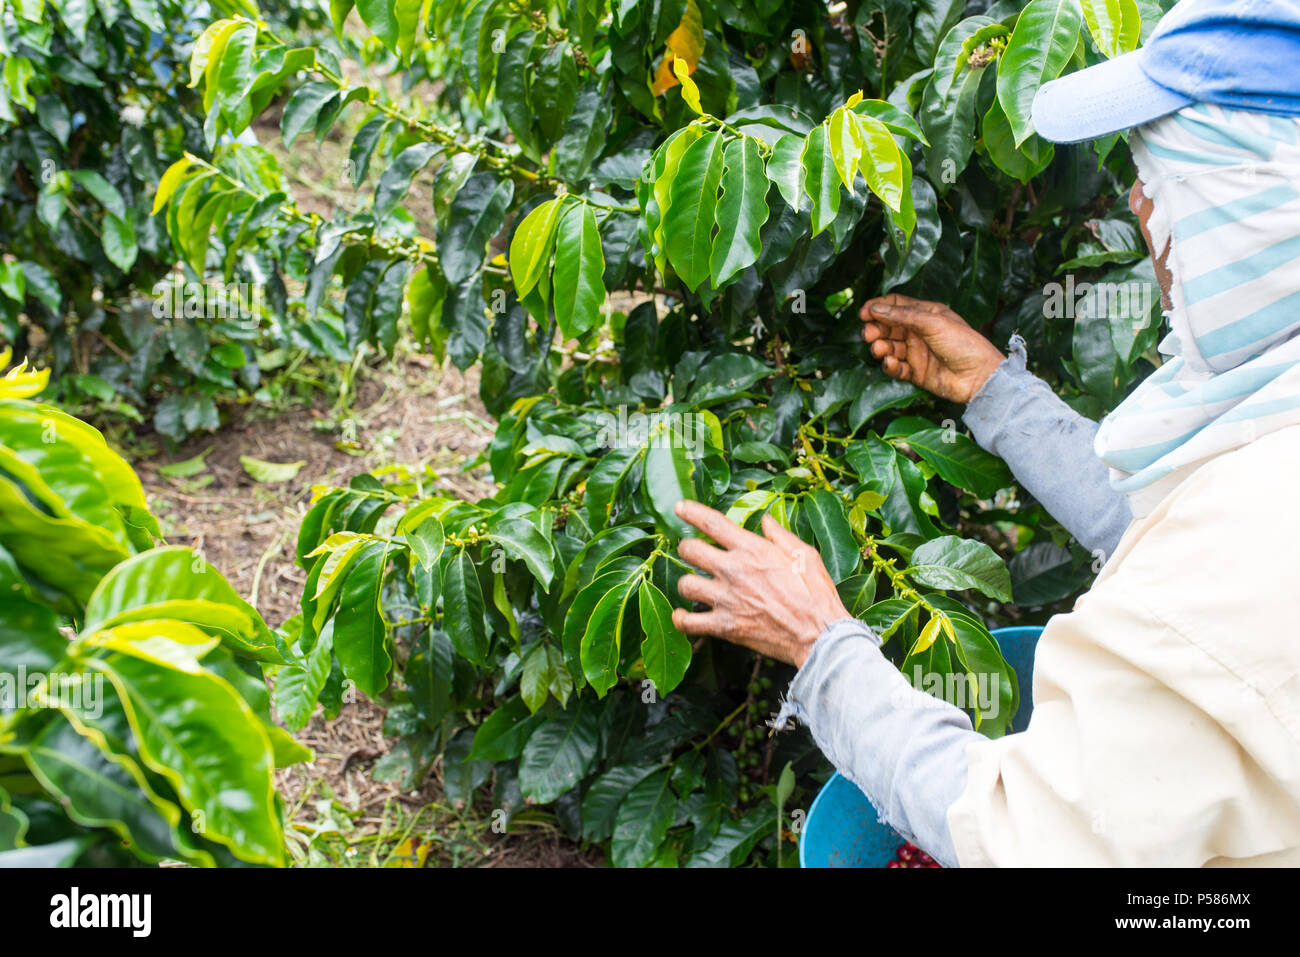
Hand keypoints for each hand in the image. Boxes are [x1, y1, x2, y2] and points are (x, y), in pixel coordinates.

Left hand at [670, 500, 849, 668]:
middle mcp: (733, 570)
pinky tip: (682, 615)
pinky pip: (688, 623)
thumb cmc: (816, 594)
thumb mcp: (805, 555)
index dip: (690, 512)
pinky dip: (681, 619)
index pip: (712, 522)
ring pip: (685, 584)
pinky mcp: (725, 626)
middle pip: (689, 550)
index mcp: (752, 549)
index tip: (679, 508)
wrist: (819, 635)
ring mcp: (726, 599)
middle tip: (691, 552)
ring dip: (686, 583)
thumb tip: (765, 520)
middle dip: (686, 548)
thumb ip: (781, 536)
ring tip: (694, 585)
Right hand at [859, 294, 1004, 403]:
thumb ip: (903, 315)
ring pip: (889, 347)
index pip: (895, 306)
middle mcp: (919, 332)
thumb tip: (876, 308)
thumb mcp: (933, 323)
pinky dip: (890, 365)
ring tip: (879, 349)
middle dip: (876, 329)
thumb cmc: (963, 343)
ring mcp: (917, 352)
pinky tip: (890, 363)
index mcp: (926, 314)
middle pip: (888, 326)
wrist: (979, 376)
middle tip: (869, 334)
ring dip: (880, 347)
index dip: (878, 307)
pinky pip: (896, 368)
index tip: (865, 313)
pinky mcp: (916, 373)